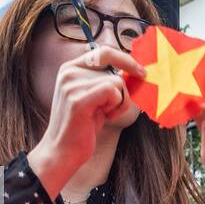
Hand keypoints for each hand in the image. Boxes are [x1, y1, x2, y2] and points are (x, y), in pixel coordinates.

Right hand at [26, 47, 143, 199]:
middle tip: (115, 108)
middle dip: (123, 91)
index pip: (103, 52)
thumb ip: (105, 81)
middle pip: (113, 70)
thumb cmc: (82, 127)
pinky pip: (113, 91)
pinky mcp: (78, 99)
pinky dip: (117, 106)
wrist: (63, 151)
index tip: (141, 71)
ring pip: (116, 82)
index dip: (125, 60)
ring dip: (120, 102)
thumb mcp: (94, 98)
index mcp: (71, 68)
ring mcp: (71, 84)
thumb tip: (132, 70)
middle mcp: (69, 72)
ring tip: (106, 115)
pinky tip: (106, 117)